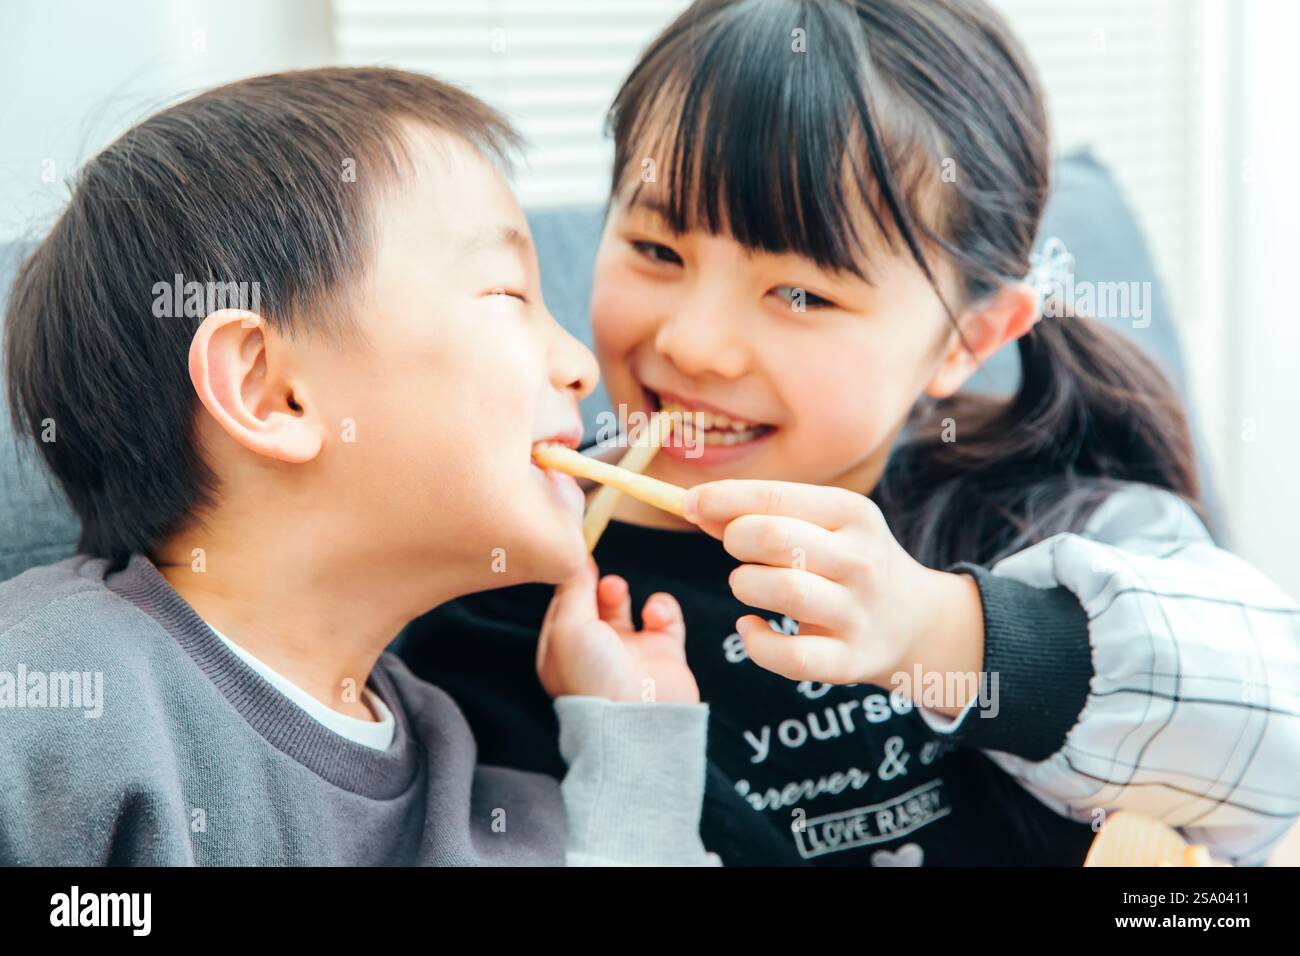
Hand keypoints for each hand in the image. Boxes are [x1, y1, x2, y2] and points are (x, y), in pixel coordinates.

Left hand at [537, 559, 699, 703]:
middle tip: (594, 574)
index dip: (568, 580)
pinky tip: (654, 614)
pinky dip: (661, 607)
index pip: (561, 607)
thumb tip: (577, 559)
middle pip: (590, 604)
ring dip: (619, 592)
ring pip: (623, 607)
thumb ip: (573, 588)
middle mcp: (594, 652)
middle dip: (593, 584)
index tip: (575, 553)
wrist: (639, 719)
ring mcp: (629, 652)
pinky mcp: (664, 652)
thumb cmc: (593, 676)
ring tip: (617, 592)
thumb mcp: (568, 627)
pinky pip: (664, 616)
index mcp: (563, 651)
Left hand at [683, 480, 983, 702]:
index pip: (775, 496)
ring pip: (782, 591)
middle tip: (735, 549)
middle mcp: (861, 561)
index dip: (721, 499)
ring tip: (747, 585)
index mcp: (853, 513)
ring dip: (744, 585)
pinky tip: (752, 627)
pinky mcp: (848, 661)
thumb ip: (762, 512)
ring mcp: (857, 613)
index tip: (689, 504)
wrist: (913, 621)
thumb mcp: (823, 523)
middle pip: (775, 538)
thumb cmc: (846, 561)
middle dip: (736, 539)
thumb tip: (696, 506)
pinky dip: (756, 642)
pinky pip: (788, 655)